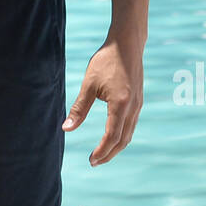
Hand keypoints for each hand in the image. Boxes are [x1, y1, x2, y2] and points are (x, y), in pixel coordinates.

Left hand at [62, 37, 143, 164]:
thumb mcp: (89, 84)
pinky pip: (132, 124)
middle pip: (123, 140)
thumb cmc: (106, 61)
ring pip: (129, 133)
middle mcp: (133, 108)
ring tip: (103, 153)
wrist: (127, 43)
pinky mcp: (139, 100)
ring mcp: (138, 104)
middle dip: (109, 154)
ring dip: (116, 146)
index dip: (101, 151)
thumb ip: (79, 108)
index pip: (112, 136)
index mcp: (120, 104)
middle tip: (94, 162)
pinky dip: (122, 135)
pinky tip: (113, 135)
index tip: (90, 160)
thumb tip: (67, 129)